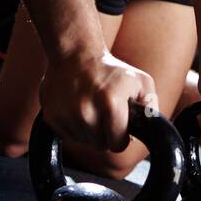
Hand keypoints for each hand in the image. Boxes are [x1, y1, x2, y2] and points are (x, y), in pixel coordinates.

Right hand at [38, 51, 156, 151]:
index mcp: (111, 104)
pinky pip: (67, 136)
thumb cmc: (111, 70)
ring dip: (89, 131)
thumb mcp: (141, 82)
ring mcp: (66, 114)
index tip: (119, 125)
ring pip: (83, 142)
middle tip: (104, 113)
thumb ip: (150, 108)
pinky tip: (77, 108)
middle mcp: (86, 111)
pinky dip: (74, 127)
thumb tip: (150, 131)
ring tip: (91, 108)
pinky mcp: (50, 116)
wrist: (75, 54)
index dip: (121, 137)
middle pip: (100, 146)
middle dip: (105, 134)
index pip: (118, 145)